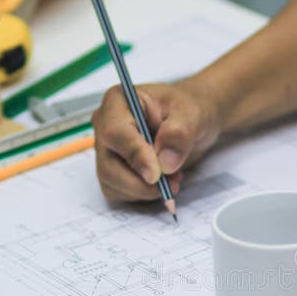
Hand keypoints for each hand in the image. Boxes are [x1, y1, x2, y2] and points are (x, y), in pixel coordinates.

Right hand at [92, 77, 221, 201]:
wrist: (188, 122)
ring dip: (144, 190)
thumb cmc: (185, 111)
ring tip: (173, 179)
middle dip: (141, 183)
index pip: (116, 133)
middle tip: (172, 184)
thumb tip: (165, 163)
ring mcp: (106, 150)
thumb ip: (179, 134)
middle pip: (109, 165)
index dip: (135, 156)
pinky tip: (162, 183)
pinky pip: (119, 192)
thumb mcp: (191, 115)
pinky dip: (142, 194)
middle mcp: (105, 125)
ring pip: (112, 183)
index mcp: (118, 101)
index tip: (156, 175)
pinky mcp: (112, 169)